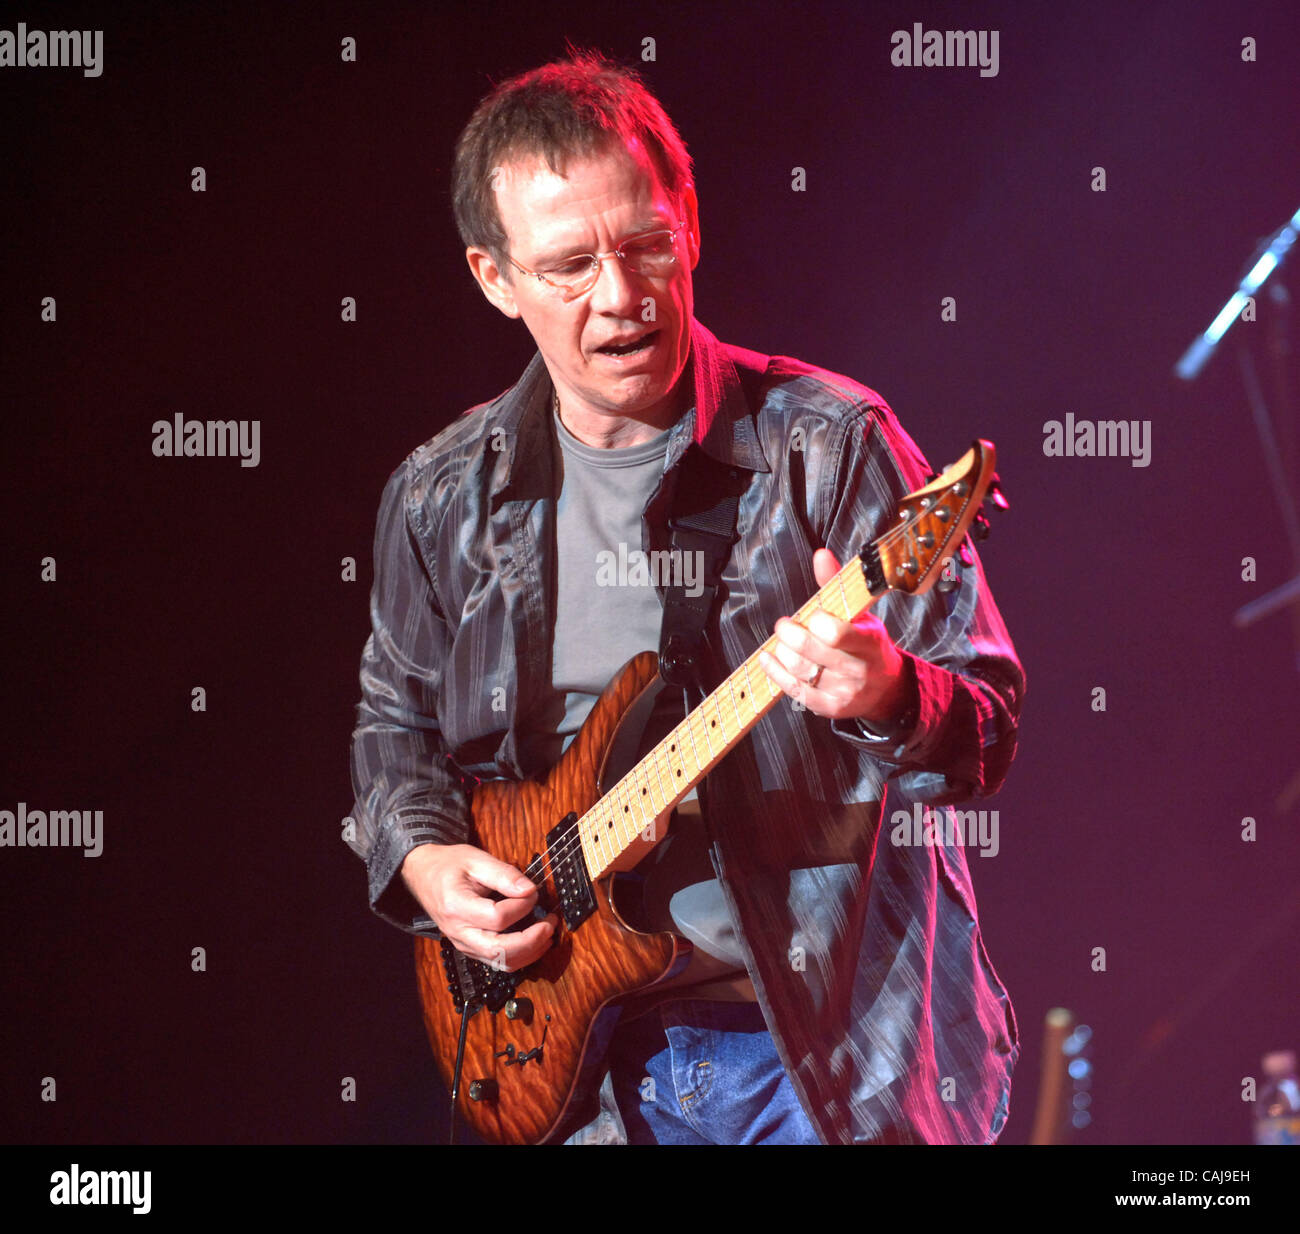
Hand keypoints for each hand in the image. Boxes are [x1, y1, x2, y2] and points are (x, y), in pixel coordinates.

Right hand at [400, 843, 556, 971]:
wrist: (424, 876)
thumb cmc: (449, 865)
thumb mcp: (475, 859)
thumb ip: (504, 874)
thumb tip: (530, 889)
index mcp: (457, 907)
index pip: (497, 917)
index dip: (522, 906)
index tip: (533, 891)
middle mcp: (459, 932)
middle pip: (500, 950)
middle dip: (532, 940)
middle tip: (551, 923)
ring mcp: (463, 944)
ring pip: (501, 962)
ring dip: (530, 952)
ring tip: (548, 933)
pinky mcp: (470, 949)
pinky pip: (498, 962)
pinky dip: (521, 956)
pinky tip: (535, 942)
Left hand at [757, 547, 912, 725]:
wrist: (886, 689)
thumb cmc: (868, 645)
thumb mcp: (861, 614)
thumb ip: (837, 585)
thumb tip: (820, 555)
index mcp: (870, 643)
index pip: (837, 633)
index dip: (816, 621)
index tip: (812, 615)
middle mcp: (859, 670)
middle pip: (811, 651)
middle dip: (788, 633)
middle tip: (784, 625)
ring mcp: (845, 692)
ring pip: (800, 669)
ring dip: (782, 651)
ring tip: (782, 642)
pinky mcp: (830, 708)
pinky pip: (795, 690)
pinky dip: (776, 672)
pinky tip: (768, 659)